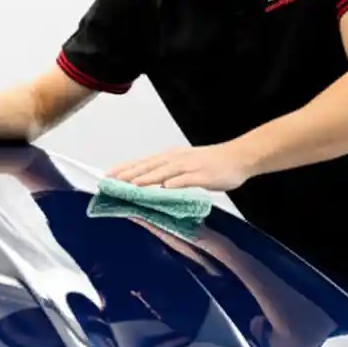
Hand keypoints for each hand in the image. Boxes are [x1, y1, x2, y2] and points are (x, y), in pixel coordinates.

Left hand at [107, 143, 254, 191]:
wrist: (238, 157)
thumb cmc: (211, 163)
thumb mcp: (185, 165)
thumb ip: (169, 174)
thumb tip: (152, 185)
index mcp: (171, 157)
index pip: (143, 162)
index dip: (126, 168)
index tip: (109, 175)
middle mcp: (177, 159)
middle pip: (149, 166)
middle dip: (129, 174)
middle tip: (112, 182)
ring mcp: (190, 166)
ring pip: (164, 172)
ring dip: (147, 178)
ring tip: (131, 185)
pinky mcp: (203, 175)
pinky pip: (187, 180)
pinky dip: (175, 183)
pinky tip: (164, 188)